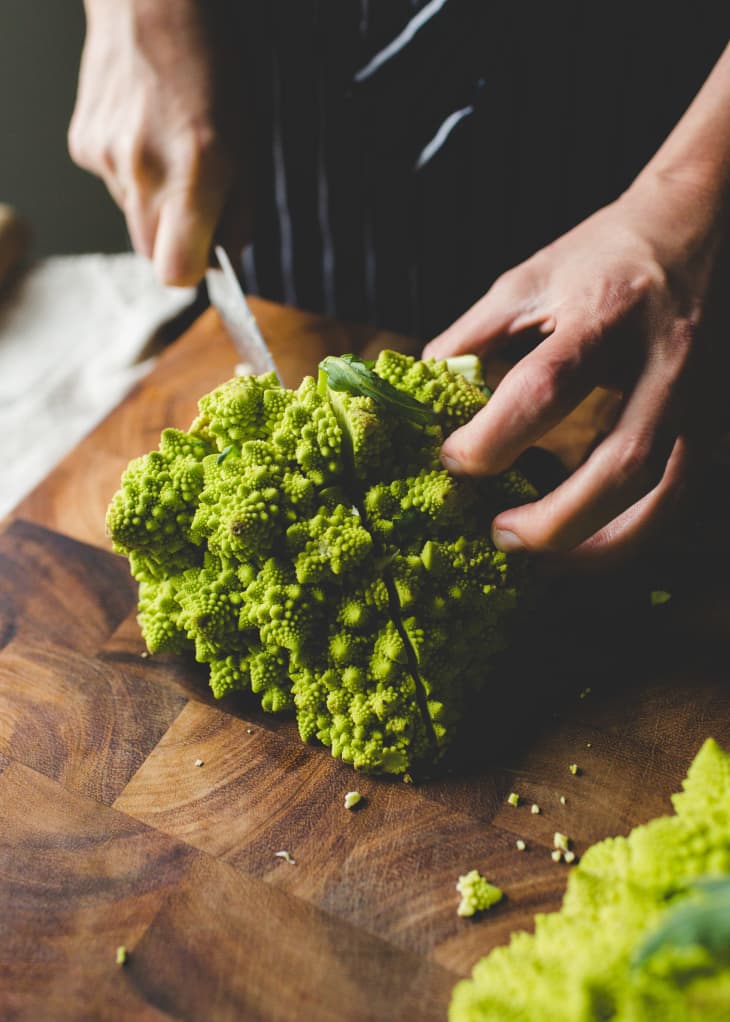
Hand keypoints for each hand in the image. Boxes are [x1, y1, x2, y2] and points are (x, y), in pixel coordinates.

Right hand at [68, 0, 250, 285]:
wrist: (152, 3)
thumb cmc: (212, 66)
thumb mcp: (250, 144)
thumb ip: (241, 211)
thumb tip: (229, 253)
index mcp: (194, 176)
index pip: (176, 271)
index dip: (192, 270)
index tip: (205, 255)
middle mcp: (144, 172)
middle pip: (150, 251)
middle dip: (174, 238)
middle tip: (194, 200)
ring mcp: (106, 159)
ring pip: (131, 216)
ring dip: (152, 200)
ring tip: (169, 149)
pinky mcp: (83, 144)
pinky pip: (111, 183)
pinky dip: (129, 170)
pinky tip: (143, 131)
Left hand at [424, 175, 728, 562]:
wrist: (694, 226)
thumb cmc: (601, 254)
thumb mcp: (526, 280)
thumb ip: (471, 338)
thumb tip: (419, 397)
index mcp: (603, 312)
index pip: (546, 386)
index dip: (492, 436)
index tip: (451, 459)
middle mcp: (662, 359)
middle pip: (623, 461)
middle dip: (556, 517)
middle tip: (498, 535)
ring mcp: (697, 394)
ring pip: (663, 493)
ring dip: (600, 542)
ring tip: (540, 558)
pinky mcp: (710, 420)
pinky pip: (675, 496)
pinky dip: (630, 533)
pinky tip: (585, 546)